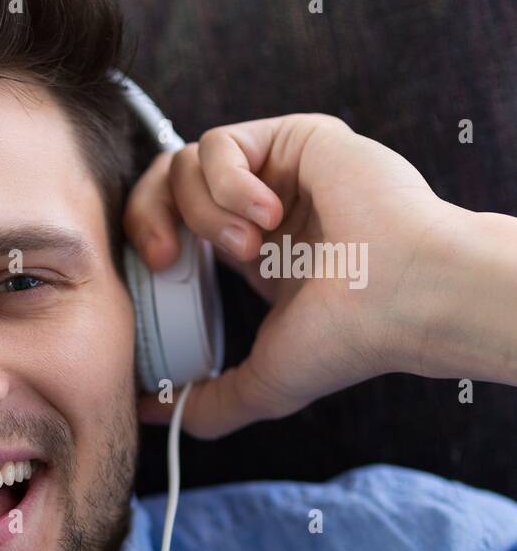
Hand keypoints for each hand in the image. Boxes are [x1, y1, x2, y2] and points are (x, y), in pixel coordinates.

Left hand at [124, 113, 455, 437]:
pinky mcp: (294, 138)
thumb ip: (204, 405)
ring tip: (249, 248)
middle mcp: (259, 207)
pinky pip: (219, 144)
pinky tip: (267, 214)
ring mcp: (277, 171)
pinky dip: (228, 184)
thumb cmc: (348, 339)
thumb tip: (147, 412)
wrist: (403, 298)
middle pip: (162, 186)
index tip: (156, 280)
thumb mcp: (262, 384)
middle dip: (147, 220)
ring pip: (185, 164)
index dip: (147, 246)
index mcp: (249, 253)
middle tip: (164, 259)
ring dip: (204, 213)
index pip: (168, 229)